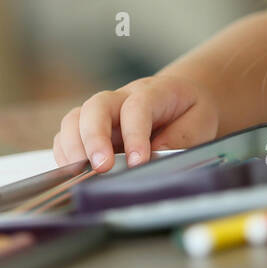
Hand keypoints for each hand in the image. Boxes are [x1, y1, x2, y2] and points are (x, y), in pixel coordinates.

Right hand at [53, 73, 219, 171]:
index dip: (134, 134)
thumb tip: (154, 158)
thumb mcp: (200, 122)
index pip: (136, 107)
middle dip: (94, 138)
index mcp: (152, 92)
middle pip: (96, 107)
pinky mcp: (90, 129)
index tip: (138, 162)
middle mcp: (121, 98)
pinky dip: (66, 156)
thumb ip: (181, 139)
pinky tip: (75, 174)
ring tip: (83, 175)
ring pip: (75, 120)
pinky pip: (67, 137)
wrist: (183, 101)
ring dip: (74, 149)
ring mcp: (103, 113)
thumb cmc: (190, 112)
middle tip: (102, 168)